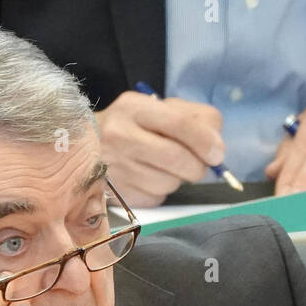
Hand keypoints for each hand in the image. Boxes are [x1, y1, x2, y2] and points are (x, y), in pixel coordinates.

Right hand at [95, 91, 225, 206]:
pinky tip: (150, 178)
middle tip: (199, 166)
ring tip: (166, 168)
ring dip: (178, 179)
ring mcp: (115, 167)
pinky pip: (155, 197)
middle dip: (197, 166)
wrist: (87, 146)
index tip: (218, 154)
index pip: (179, 123)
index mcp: (134, 108)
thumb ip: (194, 118)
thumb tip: (215, 147)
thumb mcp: (160, 109)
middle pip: (176, 158)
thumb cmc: (134, 125)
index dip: (205, 140)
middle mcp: (120, 136)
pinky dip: (162, 190)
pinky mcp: (116, 192)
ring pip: (168, 182)